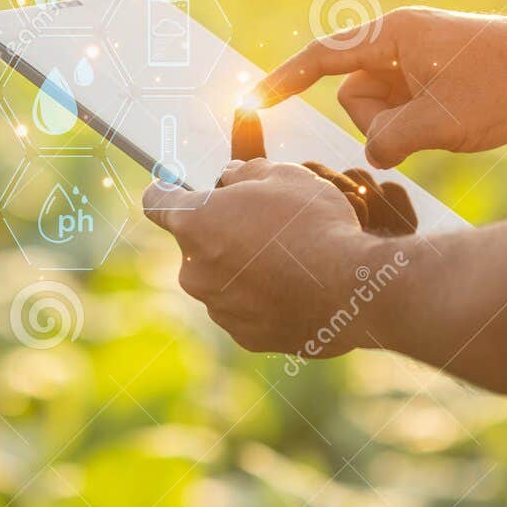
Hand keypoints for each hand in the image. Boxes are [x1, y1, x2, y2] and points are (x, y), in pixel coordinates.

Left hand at [141, 160, 390, 356]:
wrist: (351, 289)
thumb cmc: (315, 223)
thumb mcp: (283, 175)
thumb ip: (245, 171)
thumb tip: (230, 177)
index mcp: (194, 223)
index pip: (156, 199)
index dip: (169, 189)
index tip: (181, 188)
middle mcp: (193, 270)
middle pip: (195, 243)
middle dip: (220, 231)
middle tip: (265, 223)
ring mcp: (218, 307)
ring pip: (220, 278)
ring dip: (242, 267)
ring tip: (289, 259)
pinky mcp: (244, 336)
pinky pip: (245, 309)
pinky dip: (263, 298)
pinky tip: (296, 288)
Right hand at [255, 7, 506, 166]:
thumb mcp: (440, 123)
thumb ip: (389, 141)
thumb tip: (375, 153)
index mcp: (394, 35)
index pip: (322, 58)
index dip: (284, 82)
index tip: (251, 102)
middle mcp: (402, 40)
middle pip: (355, 94)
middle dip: (380, 121)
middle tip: (432, 125)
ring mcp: (422, 57)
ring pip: (382, 108)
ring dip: (405, 127)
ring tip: (455, 123)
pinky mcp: (440, 75)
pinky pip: (408, 108)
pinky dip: (423, 124)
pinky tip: (464, 121)